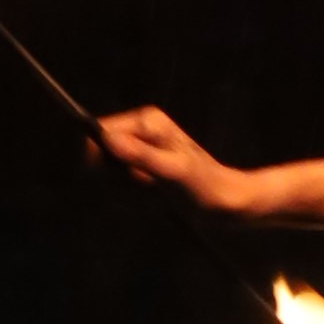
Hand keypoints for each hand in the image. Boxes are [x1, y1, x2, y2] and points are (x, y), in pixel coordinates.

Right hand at [94, 104, 255, 214]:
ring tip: (153, 192)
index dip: (102, 159)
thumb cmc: (202, 185)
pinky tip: (154, 197)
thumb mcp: (172, 172)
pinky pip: (119, 185)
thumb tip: (107, 140)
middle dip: (116, 178)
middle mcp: (141, 130)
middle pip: (100, 155)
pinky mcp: (142, 167)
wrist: (223, 201)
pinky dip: (132, 196)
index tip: (125, 177)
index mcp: (146, 121)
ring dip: (125, 190)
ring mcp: (141, 149)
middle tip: (147, 186)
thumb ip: (140, 156)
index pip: (100, 132)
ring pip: (108, 173)